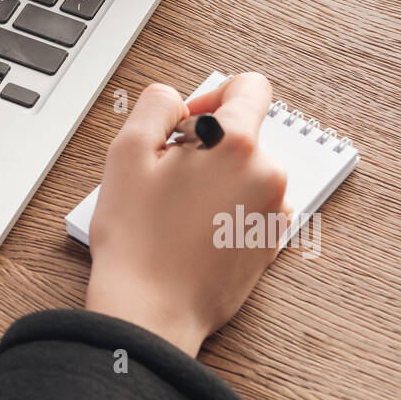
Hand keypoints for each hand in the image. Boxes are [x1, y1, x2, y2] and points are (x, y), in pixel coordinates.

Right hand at [86, 73, 290, 355]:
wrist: (151, 313)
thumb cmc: (136, 240)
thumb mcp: (126, 152)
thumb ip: (156, 104)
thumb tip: (177, 101)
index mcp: (238, 146)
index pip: (249, 86)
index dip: (211, 95)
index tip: (185, 124)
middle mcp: (268, 176)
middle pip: (241, 135)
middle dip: (203, 147)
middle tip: (164, 179)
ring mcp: (273, 213)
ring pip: (243, 172)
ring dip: (212, 179)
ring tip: (174, 211)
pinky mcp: (269, 244)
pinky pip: (249, 206)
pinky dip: (224, 209)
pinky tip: (191, 232)